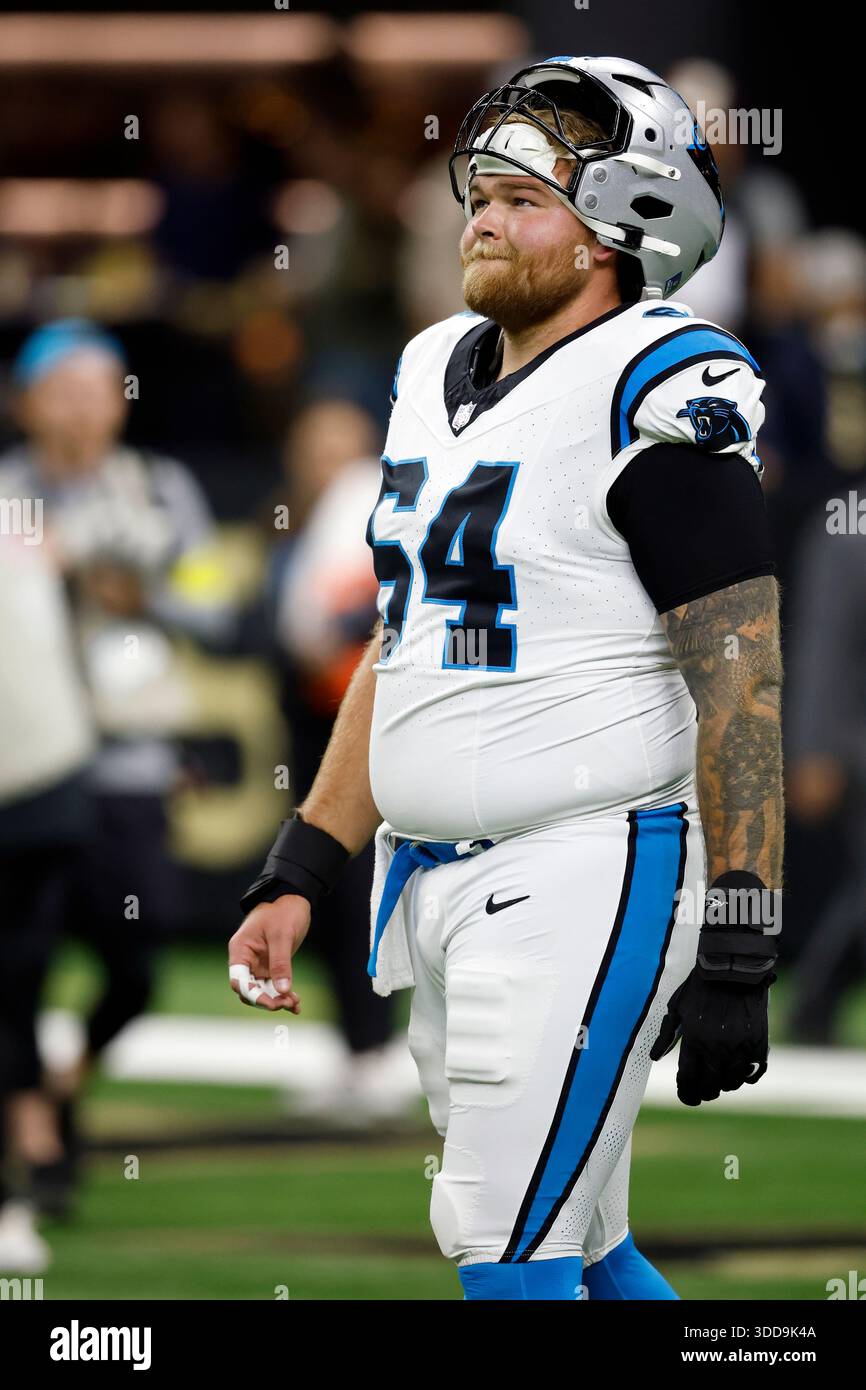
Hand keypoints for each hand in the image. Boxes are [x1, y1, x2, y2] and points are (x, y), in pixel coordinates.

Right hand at [228, 896, 310, 1012]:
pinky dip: (284, 994)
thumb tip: (283, 991)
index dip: (252, 995)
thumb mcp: (282, 936)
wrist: (294, 897)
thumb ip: (281, 963)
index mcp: (241, 950)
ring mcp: (259, 963)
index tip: (271, 1003)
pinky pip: (274, 985)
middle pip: (250, 989)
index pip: (239, 980)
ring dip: (278, 999)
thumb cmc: (283, 911)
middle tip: (287, 1003)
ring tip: (295, 1004)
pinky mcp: (272, 964)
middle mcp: (247, 959)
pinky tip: (297, 1003)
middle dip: (267, 999)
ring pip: (263, 990)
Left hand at [649, 968, 772, 1105]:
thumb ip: (666, 1035)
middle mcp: (716, 1049)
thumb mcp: (677, 1008)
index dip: (686, 1094)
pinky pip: (754, 1072)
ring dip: (725, 1085)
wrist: (732, 971)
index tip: (687, 1096)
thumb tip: (655, 1057)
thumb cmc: (700, 988)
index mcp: (693, 1040)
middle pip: (711, 1087)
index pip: (688, 1080)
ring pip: (732, 1083)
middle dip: (705, 1093)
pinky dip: (747, 1077)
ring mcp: (739, 1048)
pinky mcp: (759, 1044)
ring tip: (721, 1079)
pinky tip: (741, 1072)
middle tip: (704, 1091)